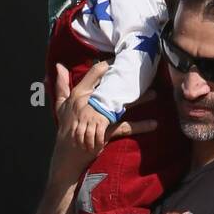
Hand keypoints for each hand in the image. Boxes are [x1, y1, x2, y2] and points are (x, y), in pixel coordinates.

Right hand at [50, 61, 156, 183]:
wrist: (67, 155)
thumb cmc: (65, 130)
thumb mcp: (60, 106)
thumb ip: (61, 85)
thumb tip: (59, 66)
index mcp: (79, 95)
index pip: (96, 72)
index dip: (109, 63)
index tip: (120, 58)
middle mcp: (89, 104)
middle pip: (114, 87)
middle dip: (129, 80)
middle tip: (145, 73)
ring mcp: (98, 118)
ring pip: (123, 105)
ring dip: (140, 99)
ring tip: (155, 94)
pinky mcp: (106, 133)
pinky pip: (126, 127)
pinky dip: (140, 126)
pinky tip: (153, 124)